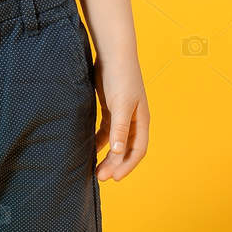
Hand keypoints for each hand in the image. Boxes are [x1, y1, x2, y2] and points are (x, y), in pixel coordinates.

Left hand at [94, 62, 148, 180]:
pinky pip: (106, 130)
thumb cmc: (120, 77)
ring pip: (115, 141)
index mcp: (141, 120)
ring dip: (107, 155)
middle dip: (114, 164)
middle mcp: (134, 120)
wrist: (113, 53)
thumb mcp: (120, 104)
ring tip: (94, 168)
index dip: (127, 166)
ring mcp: (122, 114)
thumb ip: (119, 128)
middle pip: (125, 149)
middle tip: (100, 177)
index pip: (138, 150)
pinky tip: (90, 148)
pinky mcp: (110, 107)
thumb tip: (118, 152)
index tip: (114, 178)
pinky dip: (99, 141)